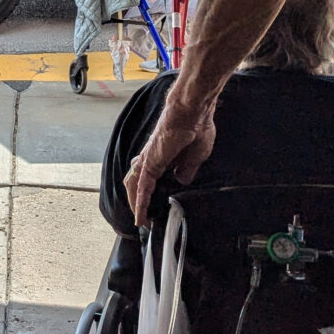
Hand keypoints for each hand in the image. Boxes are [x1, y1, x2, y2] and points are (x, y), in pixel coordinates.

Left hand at [125, 98, 216, 229]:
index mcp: (164, 155)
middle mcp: (152, 158)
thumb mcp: (197, 155)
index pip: (152, 177)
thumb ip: (187, 168)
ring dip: (137, 205)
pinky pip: (141, 188)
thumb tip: (182, 179)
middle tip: (145, 217)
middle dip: (139, 200)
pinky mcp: (149, 164)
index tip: (157, 206)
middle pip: (138, 182)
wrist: (193, 112)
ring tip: (141, 221)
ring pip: (135, 187)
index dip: (152, 191)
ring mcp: (148, 160)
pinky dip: (140, 204)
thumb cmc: (197, 126)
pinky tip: (141, 218)